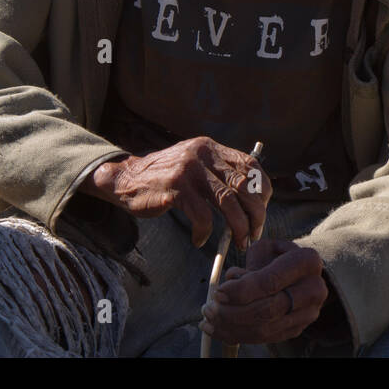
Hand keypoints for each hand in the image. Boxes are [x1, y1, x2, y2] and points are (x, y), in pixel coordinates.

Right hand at [81, 137, 269, 248]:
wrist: (125, 179)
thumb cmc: (165, 180)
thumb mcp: (194, 165)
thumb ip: (218, 174)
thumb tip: (253, 202)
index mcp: (210, 148)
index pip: (250, 165)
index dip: (262, 189)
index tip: (262, 209)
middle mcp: (202, 154)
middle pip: (244, 186)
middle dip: (255, 214)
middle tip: (253, 233)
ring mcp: (188, 170)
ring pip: (228, 203)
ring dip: (238, 227)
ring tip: (238, 241)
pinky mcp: (175, 189)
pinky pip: (203, 216)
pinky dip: (206, 233)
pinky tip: (200, 239)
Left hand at [201, 239, 328, 345]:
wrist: (300, 273)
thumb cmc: (277, 257)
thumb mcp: (265, 248)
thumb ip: (249, 263)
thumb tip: (232, 280)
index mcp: (306, 261)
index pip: (270, 282)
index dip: (241, 290)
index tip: (218, 293)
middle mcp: (314, 289)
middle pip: (268, 310)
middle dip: (233, 313)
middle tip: (209, 309)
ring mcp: (308, 313)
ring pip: (265, 329)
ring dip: (232, 327)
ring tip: (208, 320)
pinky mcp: (297, 329)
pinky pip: (265, 338)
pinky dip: (238, 335)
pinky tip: (218, 329)